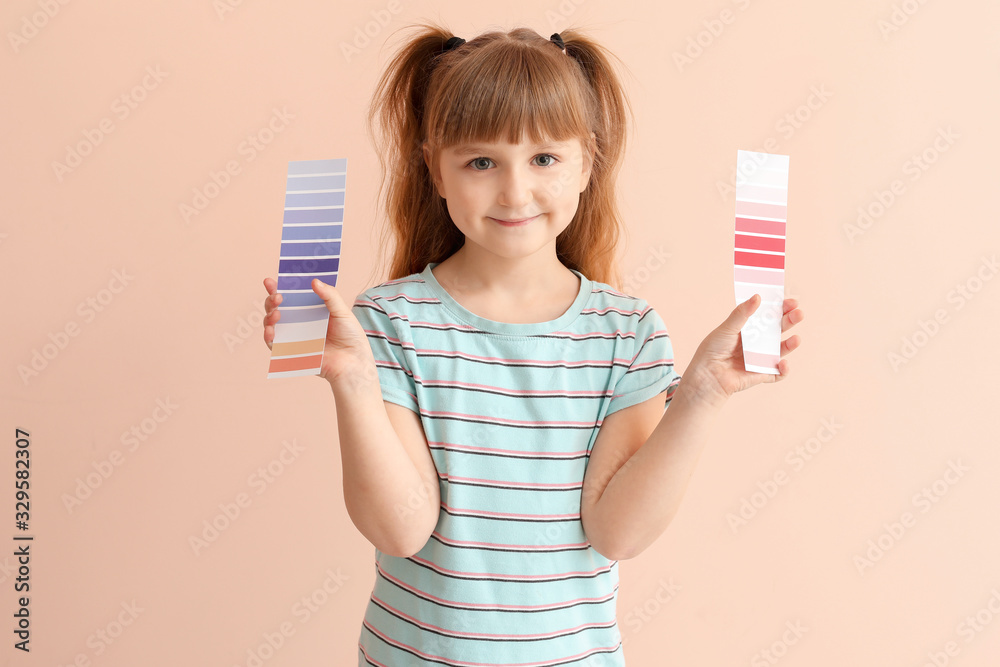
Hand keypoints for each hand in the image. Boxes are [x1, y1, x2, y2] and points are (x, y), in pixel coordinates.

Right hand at [263, 277, 373, 384]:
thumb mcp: (342, 311)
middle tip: (277, 297)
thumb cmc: (351, 336)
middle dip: (271, 301)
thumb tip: (314, 281)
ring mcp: (294, 337)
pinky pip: (275, 345)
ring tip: (276, 313)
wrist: (355, 361)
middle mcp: (299, 322)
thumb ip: (330, 296)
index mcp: (310, 310)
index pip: (290, 297)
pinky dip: (269, 337)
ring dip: (269, 317)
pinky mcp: (293, 352)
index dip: (277, 288)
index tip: (269, 281)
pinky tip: (271, 331)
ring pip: (272, 325)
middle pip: (277, 309)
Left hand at [684, 294, 803, 406]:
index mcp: (749, 328)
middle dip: (790, 321)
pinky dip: (783, 370)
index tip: (790, 301)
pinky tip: (783, 364)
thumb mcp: (727, 328)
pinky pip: (778, 373)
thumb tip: (757, 297)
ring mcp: (761, 357)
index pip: (769, 315)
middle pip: (778, 329)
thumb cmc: (713, 350)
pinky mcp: (762, 374)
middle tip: (798, 313)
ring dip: (791, 344)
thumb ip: (742, 314)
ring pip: (781, 350)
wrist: (707, 375)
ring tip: (796, 339)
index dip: (781, 308)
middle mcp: (758, 342)